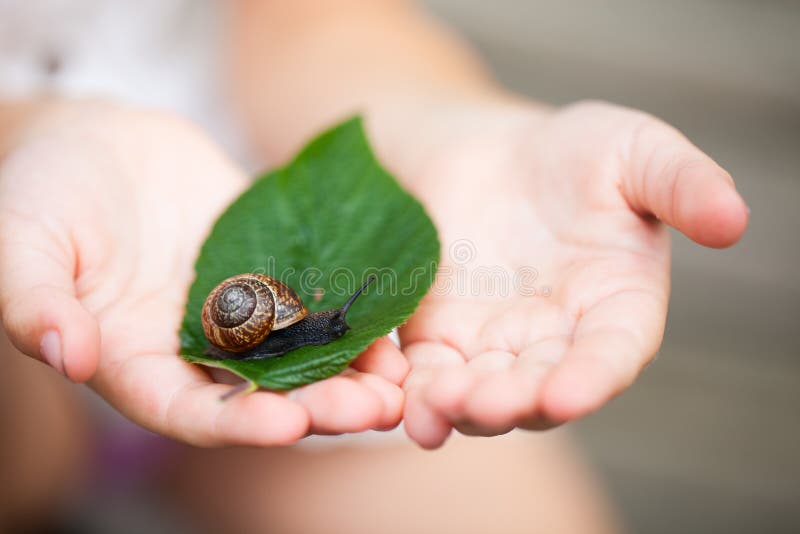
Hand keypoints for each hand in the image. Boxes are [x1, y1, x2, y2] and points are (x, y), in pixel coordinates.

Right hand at [0, 102, 406, 445]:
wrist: (96, 143)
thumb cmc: (44, 192)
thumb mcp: (25, 242)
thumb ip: (36, 300)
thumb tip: (65, 353)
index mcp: (136, 362)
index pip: (188, 411)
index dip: (236, 422)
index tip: (288, 425)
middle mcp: (196, 349)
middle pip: (261, 395)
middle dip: (318, 408)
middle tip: (375, 411)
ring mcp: (239, 310)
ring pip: (300, 357)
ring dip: (351, 374)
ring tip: (400, 382)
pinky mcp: (270, 270)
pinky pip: (314, 299)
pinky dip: (352, 317)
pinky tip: (394, 322)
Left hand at [393, 100, 747, 447]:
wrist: (491, 155)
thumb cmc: (576, 155)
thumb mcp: (635, 151)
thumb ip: (681, 183)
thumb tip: (733, 220)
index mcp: (615, 308)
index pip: (611, 355)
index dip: (592, 377)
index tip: (569, 392)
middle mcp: (557, 343)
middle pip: (538, 390)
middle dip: (514, 402)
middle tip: (488, 402)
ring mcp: (494, 348)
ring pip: (479, 396)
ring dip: (458, 409)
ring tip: (436, 408)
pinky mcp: (439, 341)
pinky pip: (425, 377)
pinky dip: (411, 393)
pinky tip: (396, 400)